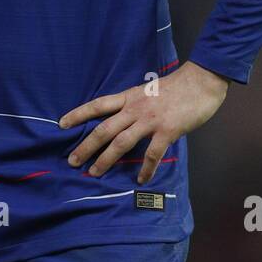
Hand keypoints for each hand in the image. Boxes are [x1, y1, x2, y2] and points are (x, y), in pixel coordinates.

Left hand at [58, 61, 229, 184]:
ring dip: (106, 159)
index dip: (78, 114)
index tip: (61, 124)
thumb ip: (134, 104)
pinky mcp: (167, 130)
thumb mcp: (147, 90)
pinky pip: (152, 154)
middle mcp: (135, 108)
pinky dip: (146, 169)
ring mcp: (150, 120)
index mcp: (129, 97)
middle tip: (72, 161)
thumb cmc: (175, 87)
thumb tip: (123, 119)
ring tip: (94, 173)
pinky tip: (140, 179)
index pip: (97, 105)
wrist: (200, 82)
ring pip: (121, 143)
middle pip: (103, 129)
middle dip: (86, 146)